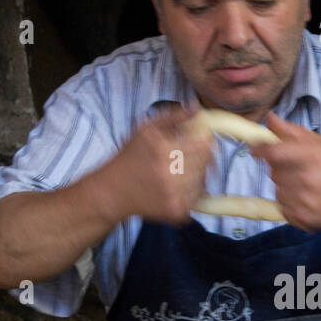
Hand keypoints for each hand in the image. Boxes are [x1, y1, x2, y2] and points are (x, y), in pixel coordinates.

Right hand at [101, 105, 213, 225]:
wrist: (113, 192)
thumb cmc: (129, 157)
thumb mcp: (146, 129)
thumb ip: (174, 116)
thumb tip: (197, 107)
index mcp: (164, 152)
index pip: (204, 145)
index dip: (207, 140)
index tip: (203, 139)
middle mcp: (170, 176)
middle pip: (207, 163)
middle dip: (203, 156)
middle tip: (190, 155)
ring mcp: (174, 197)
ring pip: (205, 181)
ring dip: (198, 174)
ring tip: (180, 170)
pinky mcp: (177, 212)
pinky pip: (198, 198)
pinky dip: (192, 191)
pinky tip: (177, 185)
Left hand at [253, 113, 320, 229]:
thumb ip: (294, 132)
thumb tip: (269, 119)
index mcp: (313, 156)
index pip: (272, 152)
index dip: (260, 149)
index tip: (256, 148)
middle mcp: (306, 180)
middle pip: (273, 171)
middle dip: (282, 167)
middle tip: (303, 168)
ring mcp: (304, 203)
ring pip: (277, 190)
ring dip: (286, 186)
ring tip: (311, 185)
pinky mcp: (304, 220)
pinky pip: (283, 208)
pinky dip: (292, 203)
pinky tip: (311, 199)